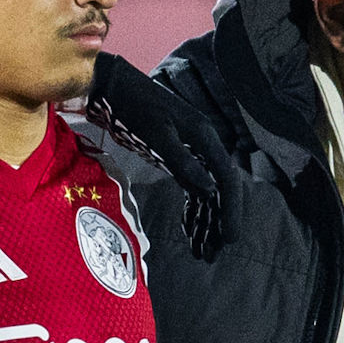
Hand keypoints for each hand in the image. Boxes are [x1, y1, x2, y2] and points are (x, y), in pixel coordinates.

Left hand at [83, 53, 239, 258]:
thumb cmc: (133, 108)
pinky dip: (192, 210)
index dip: (230, 211)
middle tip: (212, 254)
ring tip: (200, 250)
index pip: (227, 180)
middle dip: (218, 224)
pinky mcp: (177, 158)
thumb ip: (182, 162)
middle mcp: (204, 146)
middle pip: (220, 191)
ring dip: (205, 222)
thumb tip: (209, 190)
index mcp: (204, 139)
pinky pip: (192, 188)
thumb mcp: (156, 136)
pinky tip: (189, 229)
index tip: (229, 240)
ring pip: (206, 193)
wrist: (113, 88)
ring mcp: (192, 152)